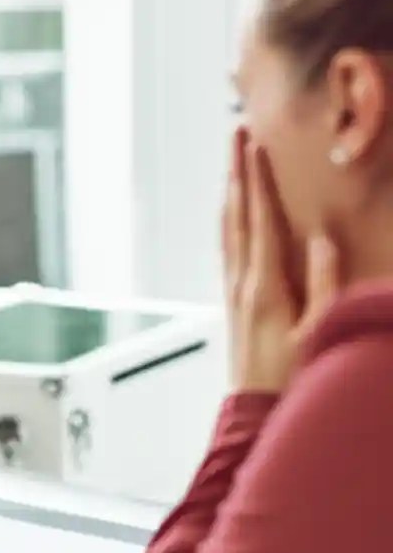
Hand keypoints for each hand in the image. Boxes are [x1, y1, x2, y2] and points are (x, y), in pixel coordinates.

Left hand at [223, 129, 340, 393]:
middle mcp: (242, 283)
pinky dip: (231, 220)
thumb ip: (323, 286)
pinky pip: (229, 247)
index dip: (259, 180)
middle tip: (236, 135)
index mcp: (264, 286)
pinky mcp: (235, 303)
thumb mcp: (318, 335)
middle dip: (238, 172)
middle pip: (237, 215)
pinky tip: (232, 213)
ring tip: (233, 160)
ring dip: (231, 191)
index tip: (257, 146)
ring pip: (229, 228)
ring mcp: (235, 292)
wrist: (255, 418)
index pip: (261, 220)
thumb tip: (322, 239)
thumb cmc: (290, 383)